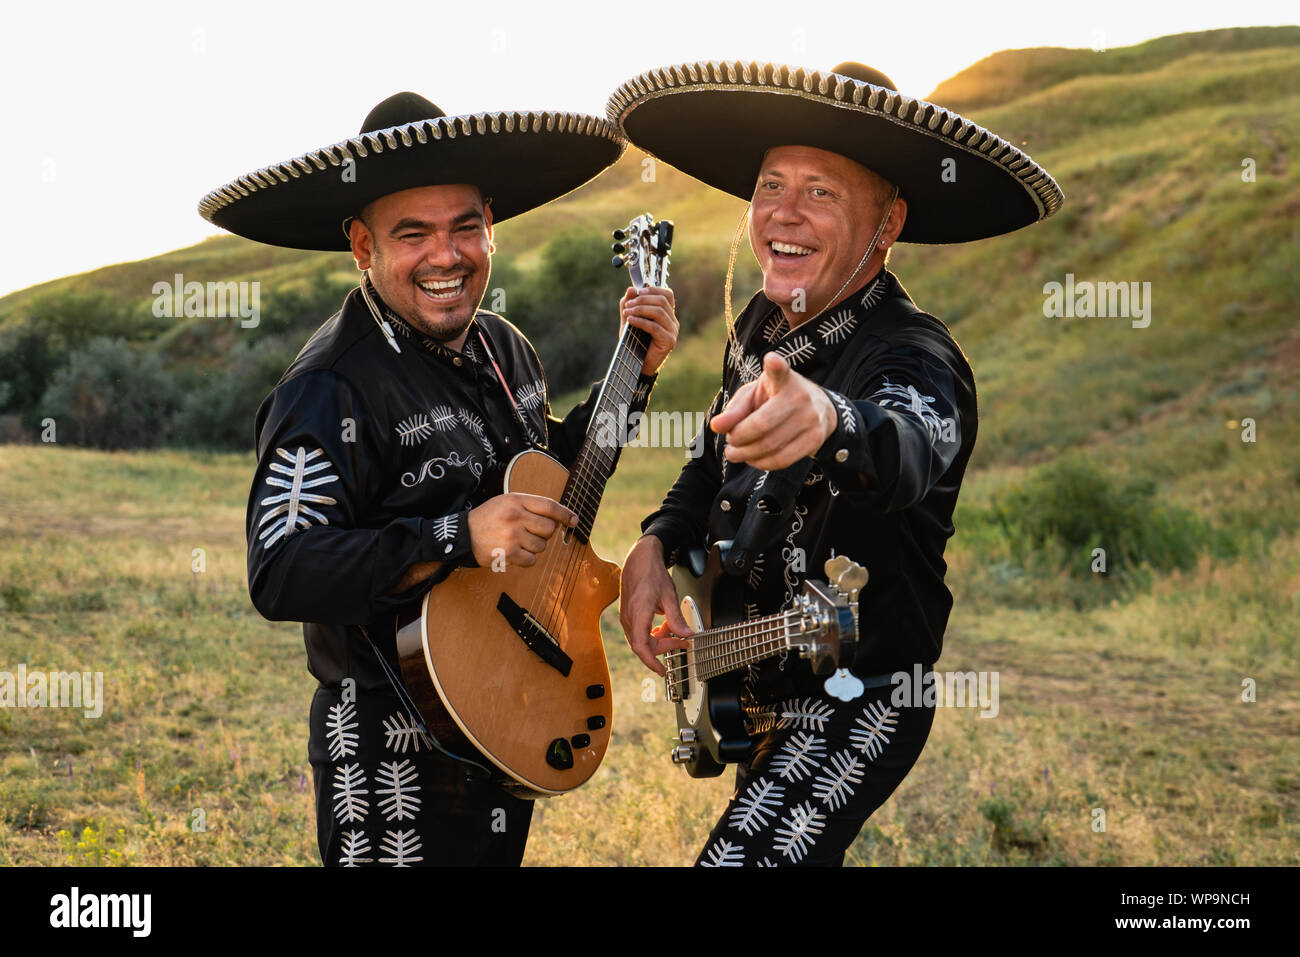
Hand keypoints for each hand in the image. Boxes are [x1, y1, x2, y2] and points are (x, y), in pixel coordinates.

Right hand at [466, 493, 576, 567]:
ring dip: (534, 547)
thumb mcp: (506, 502)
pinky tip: (515, 553)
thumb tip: (560, 519)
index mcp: (516, 500)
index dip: (565, 514)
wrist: (463, 536)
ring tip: (519, 542)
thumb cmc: (488, 518)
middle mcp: (515, 516)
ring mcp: (512, 535)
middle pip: (550, 528)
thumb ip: (530, 506)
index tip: (574, 520)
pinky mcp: (509, 553)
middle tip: (531, 532)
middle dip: (545, 533)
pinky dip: (527, 559)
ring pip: (542, 545)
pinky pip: (532, 560)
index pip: (549, 506)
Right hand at [618, 535, 692, 675]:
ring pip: (642, 639)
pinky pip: (639, 631)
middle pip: (644, 646)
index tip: (662, 671)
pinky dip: (652, 632)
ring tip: (673, 630)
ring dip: (658, 639)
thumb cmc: (651, 573)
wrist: (639, 559)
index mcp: (638, 615)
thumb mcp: (669, 596)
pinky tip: (663, 625)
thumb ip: (677, 618)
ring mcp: (627, 617)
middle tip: (681, 643)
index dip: (651, 662)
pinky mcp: (628, 615)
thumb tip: (687, 635)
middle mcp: (629, 619)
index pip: (642, 647)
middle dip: (663, 647)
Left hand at [619, 285, 678, 375]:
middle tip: (628, 304)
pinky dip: (641, 321)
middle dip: (643, 300)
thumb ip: (629, 305)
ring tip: (627, 312)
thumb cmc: (634, 343)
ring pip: (659, 312)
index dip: (653, 290)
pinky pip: (655, 327)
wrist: (637, 366)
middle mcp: (673, 322)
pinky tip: (630, 321)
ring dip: (641, 309)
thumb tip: (631, 289)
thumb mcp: (628, 320)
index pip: (667, 295)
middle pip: (662, 301)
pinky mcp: (669, 341)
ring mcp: (673, 332)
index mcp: (667, 315)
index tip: (637, 292)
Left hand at [710, 352, 837, 469]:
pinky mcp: (815, 439)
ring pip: (771, 446)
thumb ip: (734, 410)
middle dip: (738, 438)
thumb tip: (716, 427)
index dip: (776, 366)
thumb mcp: (754, 396)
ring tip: (734, 453)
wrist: (818, 409)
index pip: (780, 371)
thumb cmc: (775, 399)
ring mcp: (811, 419)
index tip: (772, 360)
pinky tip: (752, 459)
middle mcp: (801, 397)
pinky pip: (783, 460)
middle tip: (729, 442)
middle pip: (762, 425)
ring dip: (746, 454)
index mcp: (784, 380)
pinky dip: (761, 463)